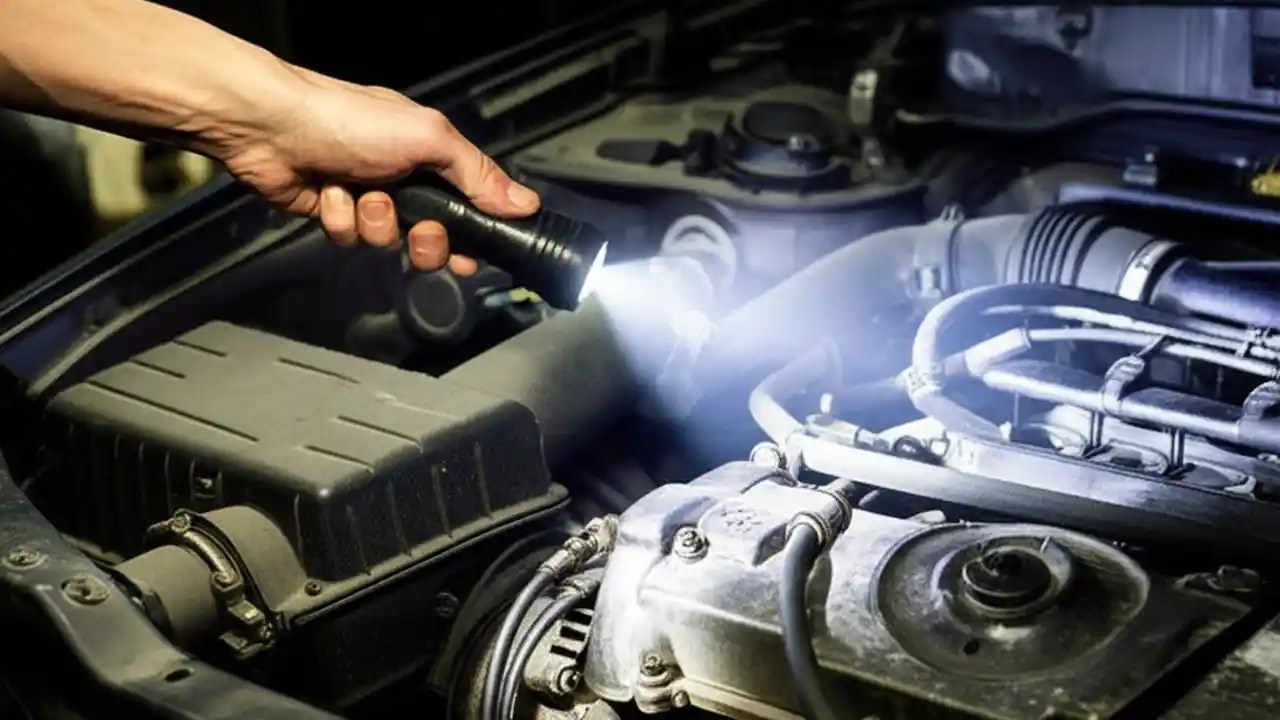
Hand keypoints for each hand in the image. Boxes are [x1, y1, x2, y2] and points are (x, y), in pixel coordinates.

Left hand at [211, 65, 539, 273]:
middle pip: (433, 234)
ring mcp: (367, 197)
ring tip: (360, 193)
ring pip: (389, 240)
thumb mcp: (429, 139)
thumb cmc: (346, 119)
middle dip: (426, 239)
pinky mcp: (334, 213)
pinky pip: (349, 237)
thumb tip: (524, 202)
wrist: (271, 127)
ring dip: (376, 223)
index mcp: (431, 154)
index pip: (470, 203)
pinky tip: (329, 192)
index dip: (475, 233)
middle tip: (419, 228)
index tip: (476, 250)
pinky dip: (340, 219)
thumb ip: (478, 175)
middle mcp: (402, 176)